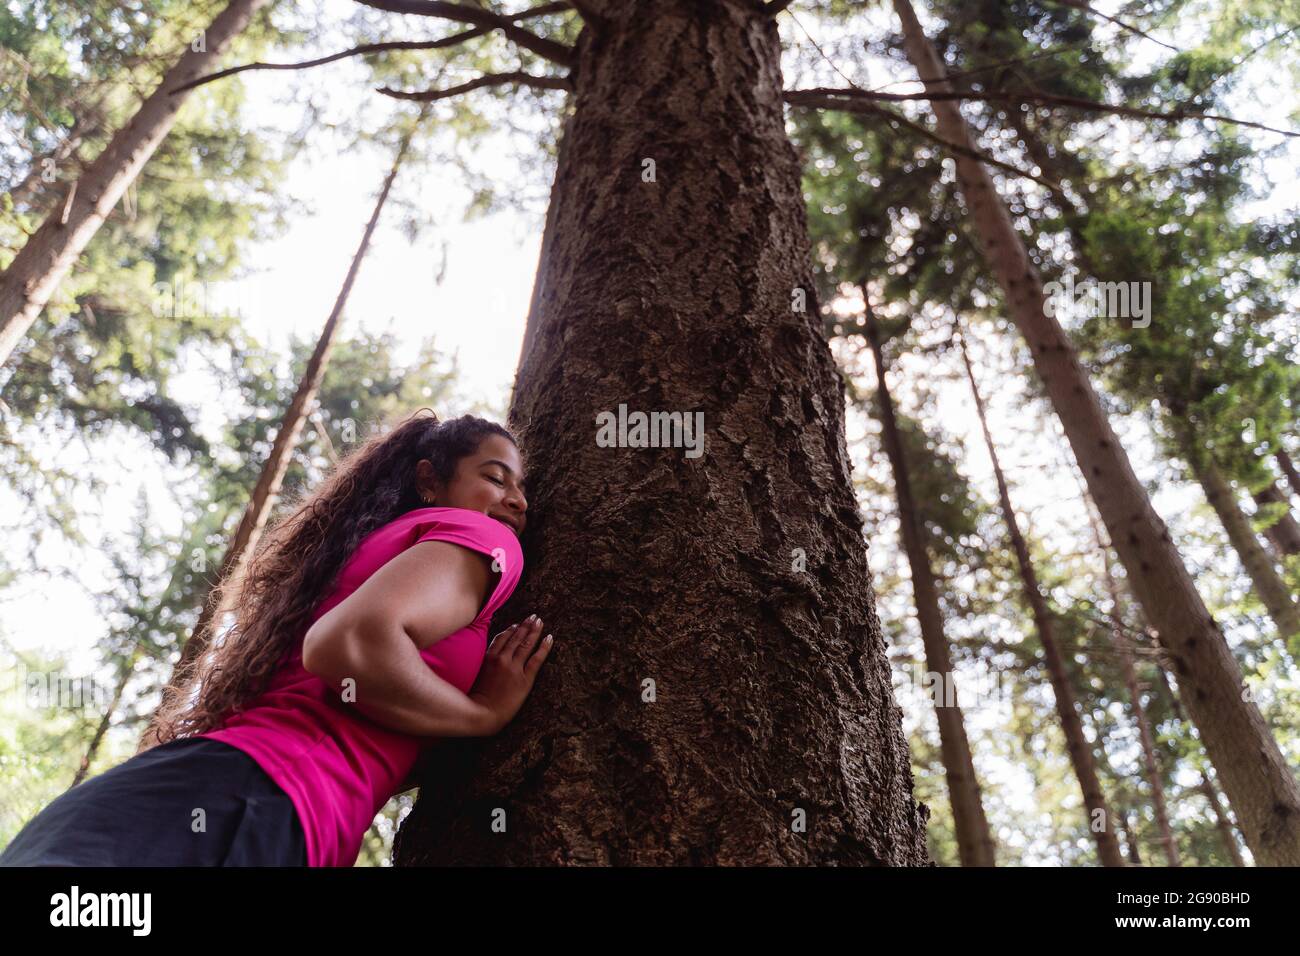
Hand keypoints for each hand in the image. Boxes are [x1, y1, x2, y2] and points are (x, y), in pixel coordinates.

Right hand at [468, 615, 553, 734]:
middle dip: (525, 626)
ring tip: (540, 622)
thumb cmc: (477, 699)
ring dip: (534, 631)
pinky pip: (537, 659)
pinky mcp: (525, 678)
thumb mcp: (477, 676)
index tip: (517, 624)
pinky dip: (544, 647)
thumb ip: (485, 665)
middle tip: (533, 616)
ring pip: (526, 644)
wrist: (483, 713)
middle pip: (516, 638)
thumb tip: (491, 659)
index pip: (502, 638)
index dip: (511, 630)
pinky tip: (550, 638)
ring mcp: (514, 668)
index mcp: (489, 658)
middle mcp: (502, 659)